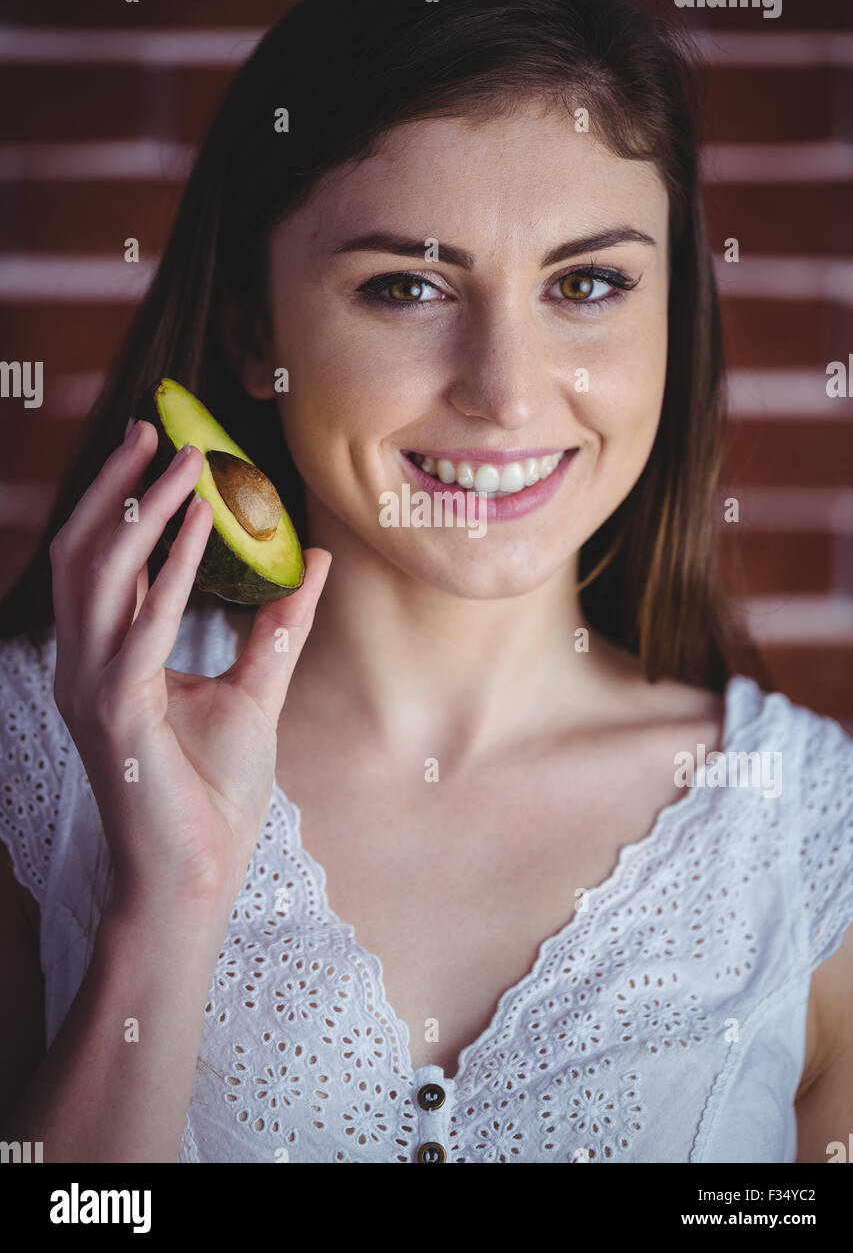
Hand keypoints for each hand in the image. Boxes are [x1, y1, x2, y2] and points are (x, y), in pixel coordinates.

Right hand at [49, 418, 330, 915]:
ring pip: (97, 575)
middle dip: (115, 487)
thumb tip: (313, 562)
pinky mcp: (114, 711)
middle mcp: (86, 664)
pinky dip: (169, 569)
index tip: (160, 447)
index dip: (126, 501)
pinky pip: (141, 624)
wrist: (198, 875)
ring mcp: (92, 686)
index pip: (105, 562)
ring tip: (186, 463)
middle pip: (83, 553)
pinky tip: (198, 526)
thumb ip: (278, 626)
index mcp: (108, 658)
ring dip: (143, 511)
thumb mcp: (256, 691)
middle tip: (155, 431)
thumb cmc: (215, 793)